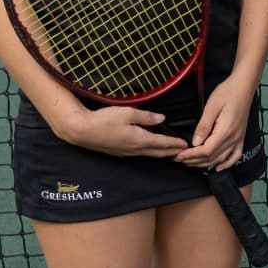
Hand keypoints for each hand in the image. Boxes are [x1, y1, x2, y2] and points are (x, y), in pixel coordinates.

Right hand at [57, 104, 187, 158]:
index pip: (162, 143)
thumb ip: (146, 117)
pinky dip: (149, 152)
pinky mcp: (119, 152)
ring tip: (170, 152)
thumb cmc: (104, 120)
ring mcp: (126, 152)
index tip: (185, 145)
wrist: (81, 131)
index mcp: (140, 139)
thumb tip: (161, 119)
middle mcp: (135, 149)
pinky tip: (149, 148)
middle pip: (158, 152)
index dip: (175, 143)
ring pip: (149, 154)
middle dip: (171, 152)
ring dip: (161, 153)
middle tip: (183, 152)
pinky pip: (139, 153)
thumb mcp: (128, 113)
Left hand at [175, 79, 251, 170]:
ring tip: (190, 162)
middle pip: (212, 157)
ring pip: (221, 159)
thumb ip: (203, 126)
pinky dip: (227, 164)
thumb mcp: (211, 106)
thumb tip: (195, 143)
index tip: (179, 155)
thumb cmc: (227, 93)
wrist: (243, 87)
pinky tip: (218, 167)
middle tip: (179, 159)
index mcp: (226, 130)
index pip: (206, 150)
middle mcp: (234, 138)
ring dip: (205, 163)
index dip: (191, 155)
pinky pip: (235, 156)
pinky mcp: (241, 137)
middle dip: (194, 161)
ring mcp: (239, 139)